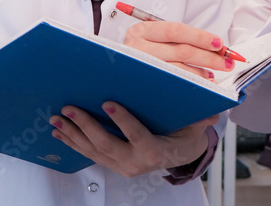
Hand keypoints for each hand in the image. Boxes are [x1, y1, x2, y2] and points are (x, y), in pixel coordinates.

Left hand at [50, 103, 217, 176]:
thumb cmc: (185, 134)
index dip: (122, 120)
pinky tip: (60, 132)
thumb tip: (213, 108)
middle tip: (70, 109)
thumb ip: (202, 117)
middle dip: (85, 126)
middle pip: (106, 144)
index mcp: (155, 151)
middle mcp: (136, 162)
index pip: (136, 135)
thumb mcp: (195, 125)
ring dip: (72, 134)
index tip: (108, 103)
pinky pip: (90, 154)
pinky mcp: (113, 164)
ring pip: (92, 151)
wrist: (181, 156)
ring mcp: (122, 166)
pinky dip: (73, 142)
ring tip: (57, 119)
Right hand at [123, 21, 233, 79]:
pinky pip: (169, 84)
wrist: (110, 76)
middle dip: (208, 57)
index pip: (176, 30)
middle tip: (227, 63)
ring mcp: (136, 66)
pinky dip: (187, 85)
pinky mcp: (137, 84)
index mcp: (142, 30)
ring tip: (213, 77)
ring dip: (200, 74)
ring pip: (176, 70)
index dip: (200, 36)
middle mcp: (136, 46)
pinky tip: (199, 87)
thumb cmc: (142, 55)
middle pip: (180, 50)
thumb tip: (215, 46)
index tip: (219, 44)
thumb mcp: (153, 41)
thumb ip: (178, 40)